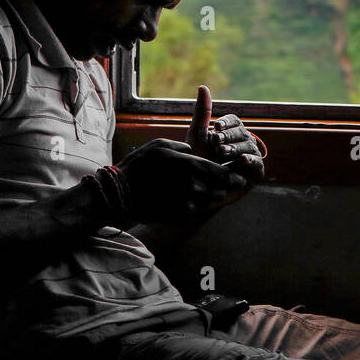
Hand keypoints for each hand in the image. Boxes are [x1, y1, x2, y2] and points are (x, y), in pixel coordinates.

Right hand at [118, 138, 250, 225]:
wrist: (120, 194)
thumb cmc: (138, 166)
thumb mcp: (158, 146)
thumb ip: (180, 146)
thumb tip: (192, 149)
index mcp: (188, 164)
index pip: (218, 171)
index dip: (231, 175)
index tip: (239, 179)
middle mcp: (191, 182)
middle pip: (218, 187)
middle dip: (224, 187)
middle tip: (228, 187)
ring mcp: (186, 199)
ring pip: (209, 200)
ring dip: (213, 197)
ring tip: (215, 195)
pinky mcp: (179, 213)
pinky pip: (197, 210)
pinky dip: (200, 206)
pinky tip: (196, 203)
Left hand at [186, 85, 264, 185]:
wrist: (200, 187)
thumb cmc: (199, 159)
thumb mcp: (198, 135)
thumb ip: (202, 112)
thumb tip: (203, 86)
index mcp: (232, 130)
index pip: (234, 120)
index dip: (226, 123)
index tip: (215, 127)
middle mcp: (244, 141)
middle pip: (241, 132)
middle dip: (227, 136)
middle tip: (215, 142)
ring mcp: (251, 156)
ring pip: (248, 146)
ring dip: (234, 148)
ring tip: (221, 153)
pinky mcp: (256, 172)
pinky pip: (257, 163)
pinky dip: (250, 160)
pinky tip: (241, 160)